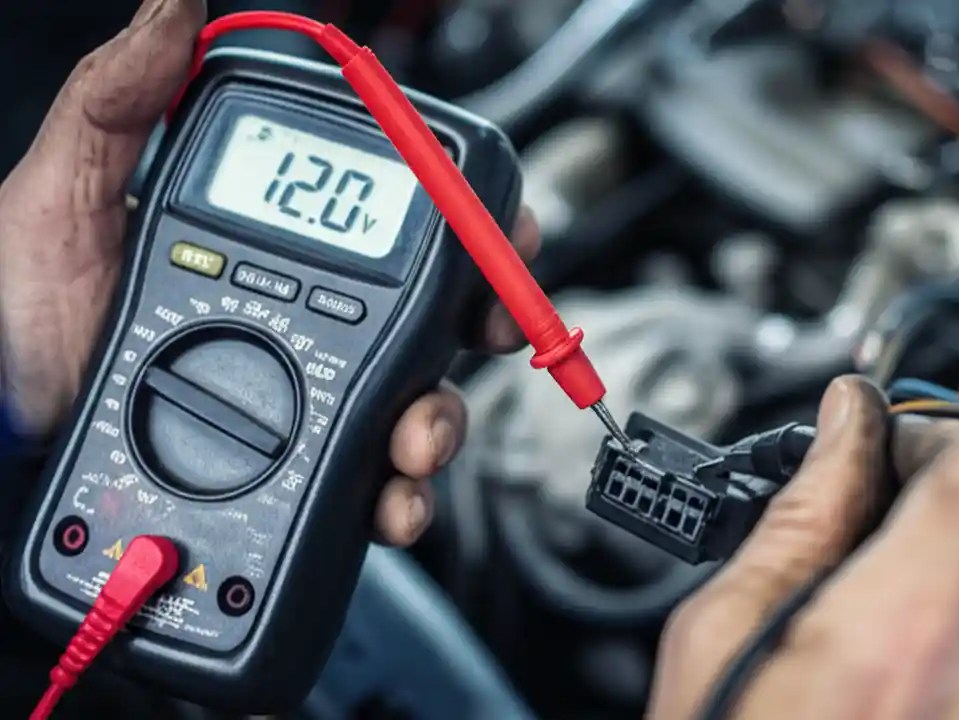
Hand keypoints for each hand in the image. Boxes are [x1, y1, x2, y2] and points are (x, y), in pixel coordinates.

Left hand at [0, 0, 539, 545]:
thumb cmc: (16, 321)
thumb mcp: (60, 200)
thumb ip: (117, 103)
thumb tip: (170, 7)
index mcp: (270, 246)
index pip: (392, 219)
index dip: (467, 219)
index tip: (501, 229)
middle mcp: (303, 318)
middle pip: (434, 314)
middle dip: (485, 322)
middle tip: (491, 331)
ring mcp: (305, 402)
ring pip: (419, 404)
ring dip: (441, 422)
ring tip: (413, 440)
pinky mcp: (298, 476)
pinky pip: (375, 482)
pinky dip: (402, 496)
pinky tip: (387, 499)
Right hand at [649, 376, 958, 719]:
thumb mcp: (718, 637)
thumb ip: (796, 519)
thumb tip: (844, 427)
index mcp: (897, 638)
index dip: (941, 433)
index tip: (888, 442)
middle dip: (949, 504)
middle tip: (869, 517)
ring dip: (958, 571)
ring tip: (865, 599)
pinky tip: (887, 658)